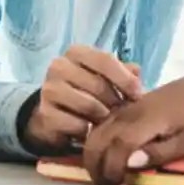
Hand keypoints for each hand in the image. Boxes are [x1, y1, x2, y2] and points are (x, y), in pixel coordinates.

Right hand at [22, 45, 142, 153]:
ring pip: (89, 105)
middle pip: (98, 85)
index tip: (138, 95)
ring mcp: (50, 90)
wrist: (54, 114)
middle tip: (125, 114)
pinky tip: (91, 131)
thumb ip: (123, 71)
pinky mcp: (46, 114)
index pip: (105, 60)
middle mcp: (59, 66)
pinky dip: (89, 131)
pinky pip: (77, 124)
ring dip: (104, 117)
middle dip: (116, 102)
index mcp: (76, 53)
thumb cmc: (87, 91)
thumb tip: (137, 72)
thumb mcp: (104, 77)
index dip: (125, 79)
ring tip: (109, 122)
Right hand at [82, 76, 183, 184]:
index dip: (114, 169)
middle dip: (96, 168)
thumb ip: (160, 152)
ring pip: (93, 136)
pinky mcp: (118, 112)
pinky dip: (95, 148)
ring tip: (107, 177)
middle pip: (97, 142)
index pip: (119, 146)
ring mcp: (119, 111)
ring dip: (93, 159)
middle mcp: (126, 114)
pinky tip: (107, 162)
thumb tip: (131, 164)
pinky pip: (97, 130)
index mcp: (145, 120)